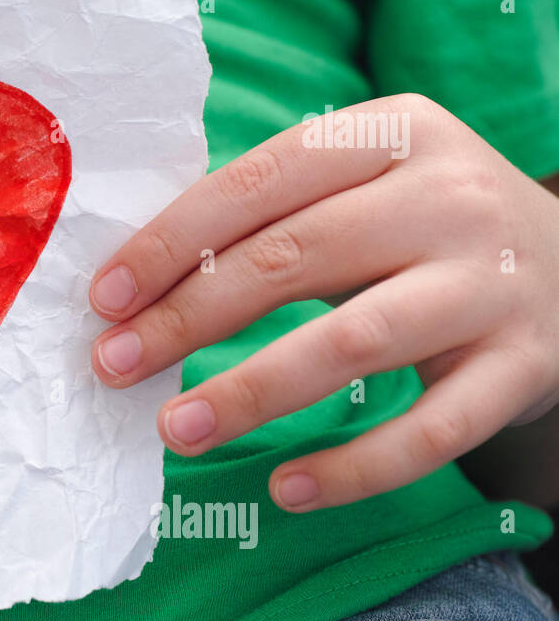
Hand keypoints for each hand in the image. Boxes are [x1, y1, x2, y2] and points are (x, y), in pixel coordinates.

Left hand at [88, 94, 558, 511]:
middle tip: (114, 367)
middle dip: (188, 319)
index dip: (170, 242)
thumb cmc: (421, 224)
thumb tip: (137, 285)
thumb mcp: (362, 182)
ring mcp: (493, 282)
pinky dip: (353, 468)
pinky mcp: (527, 365)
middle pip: (294, 259)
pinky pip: (430, 430)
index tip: (104, 299)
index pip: (259, 181)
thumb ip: (270, 214)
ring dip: (251, 392)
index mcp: (395, 132)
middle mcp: (450, 196)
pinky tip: (285, 488)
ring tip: (177, 430)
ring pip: (355, 341)